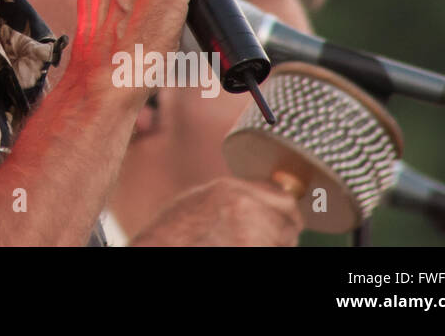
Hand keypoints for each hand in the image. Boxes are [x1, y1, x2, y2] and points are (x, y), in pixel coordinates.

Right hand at [128, 176, 305, 245]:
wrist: (156, 250)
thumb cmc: (168, 234)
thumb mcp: (198, 202)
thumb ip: (230, 198)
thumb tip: (260, 201)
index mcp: (232, 189)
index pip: (284, 199)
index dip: (285, 214)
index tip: (283, 223)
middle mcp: (245, 207)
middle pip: (289, 224)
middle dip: (281, 236)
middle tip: (264, 243)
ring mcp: (251, 235)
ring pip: (282, 245)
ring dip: (271, 248)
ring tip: (240, 246)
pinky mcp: (250, 250)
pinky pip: (271, 253)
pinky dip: (261, 254)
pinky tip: (237, 251)